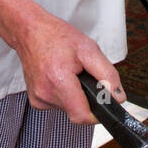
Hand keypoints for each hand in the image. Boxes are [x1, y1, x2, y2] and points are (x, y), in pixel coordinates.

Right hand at [11, 7, 125, 124]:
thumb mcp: (89, 49)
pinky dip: (63, 94)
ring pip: (68, 108)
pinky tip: (60, 78)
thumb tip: (117, 97)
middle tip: (83, 76)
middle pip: (77, 112)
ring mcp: (38, 99)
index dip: (96, 112)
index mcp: (58, 80)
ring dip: (74, 95)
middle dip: (86, 97)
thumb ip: (107, 74)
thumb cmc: (55, 37)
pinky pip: (58, 104)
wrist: (29, 32)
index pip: (82, 116)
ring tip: (70, 73)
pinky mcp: (35, 100)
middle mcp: (45, 93)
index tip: (101, 102)